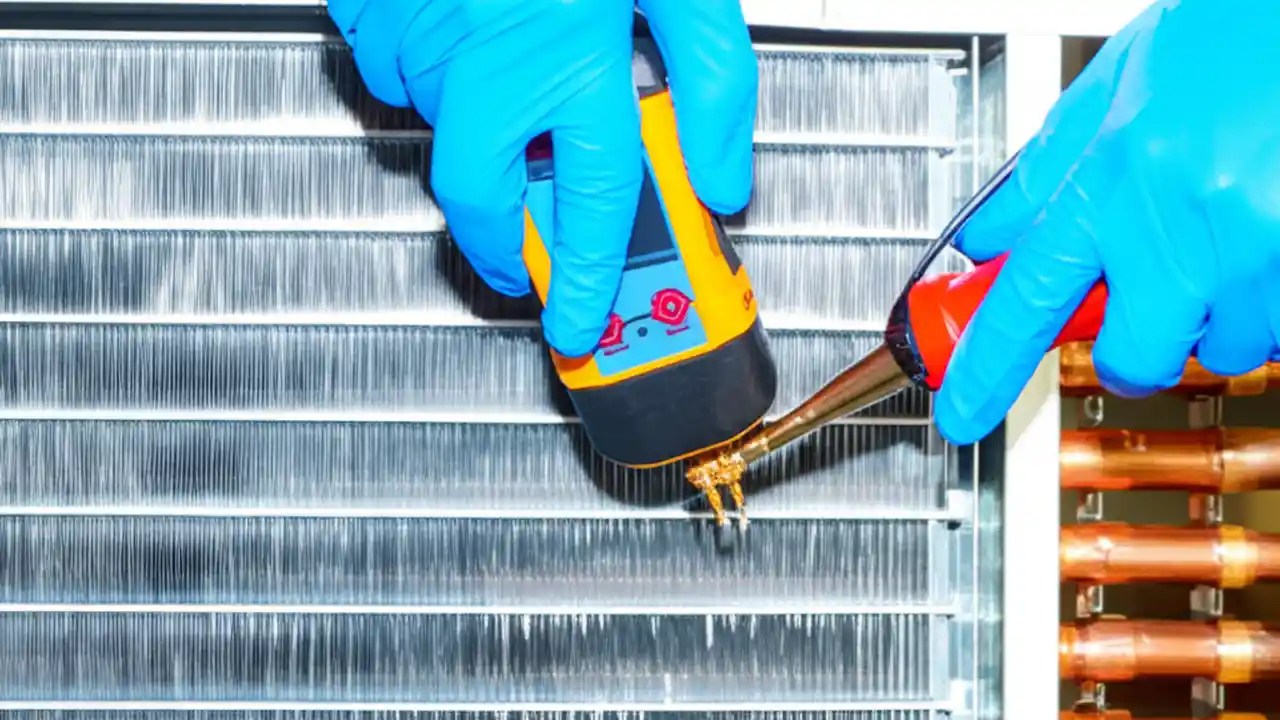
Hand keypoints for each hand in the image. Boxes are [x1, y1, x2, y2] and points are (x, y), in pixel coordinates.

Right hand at [327, 0, 758, 355]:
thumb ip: (713, 84)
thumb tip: (718, 177)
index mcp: (573, 58)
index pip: (587, 205)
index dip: (586, 278)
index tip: (579, 322)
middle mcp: (486, 63)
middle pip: (479, 201)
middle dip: (500, 245)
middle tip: (522, 258)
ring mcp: (418, 39)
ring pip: (442, 128)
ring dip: (483, 127)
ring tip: (519, 64)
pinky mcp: (370, 12)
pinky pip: (395, 70)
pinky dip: (433, 68)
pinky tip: (470, 22)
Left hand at [934, 0, 1279, 444]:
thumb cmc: (1231, 35)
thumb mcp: (1112, 89)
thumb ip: (1042, 173)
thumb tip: (987, 238)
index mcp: (1111, 180)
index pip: (1024, 302)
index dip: (986, 369)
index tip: (961, 411)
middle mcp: (1180, 225)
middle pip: (1132, 359)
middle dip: (1136, 345)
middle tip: (1147, 299)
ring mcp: (1257, 252)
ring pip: (1222, 348)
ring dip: (1218, 313)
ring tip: (1228, 234)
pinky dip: (1271, 299)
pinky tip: (1268, 236)